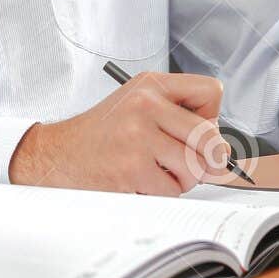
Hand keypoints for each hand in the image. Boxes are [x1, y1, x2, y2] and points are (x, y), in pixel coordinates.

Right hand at [8, 71, 230, 195]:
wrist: (56, 155)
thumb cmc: (101, 135)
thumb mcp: (137, 106)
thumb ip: (178, 118)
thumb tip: (222, 152)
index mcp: (151, 84)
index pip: (212, 91)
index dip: (212, 117)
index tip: (198, 132)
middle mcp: (146, 105)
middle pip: (211, 137)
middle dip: (205, 159)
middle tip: (184, 164)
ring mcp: (139, 137)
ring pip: (194, 168)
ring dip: (179, 179)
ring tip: (152, 171)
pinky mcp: (132, 168)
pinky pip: (172, 190)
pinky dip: (159, 193)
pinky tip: (137, 181)